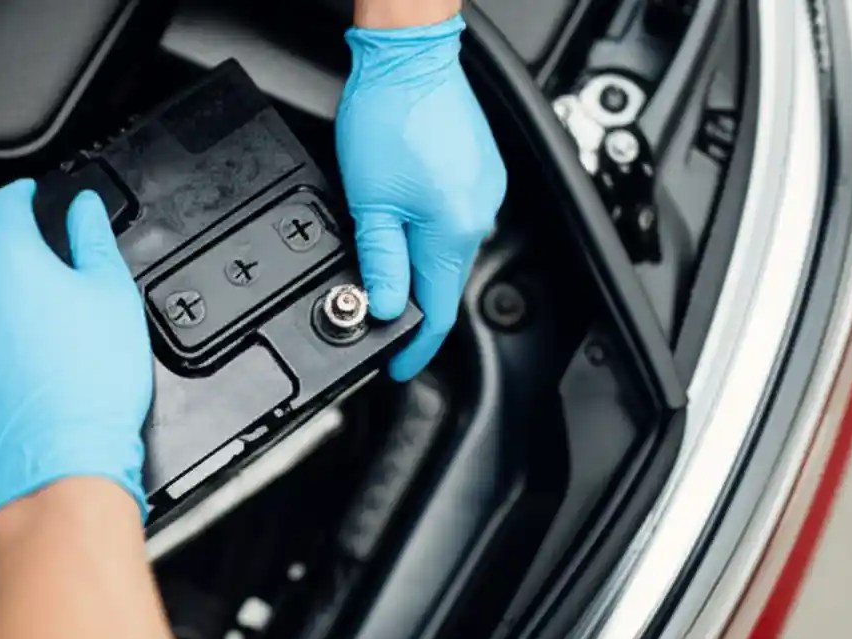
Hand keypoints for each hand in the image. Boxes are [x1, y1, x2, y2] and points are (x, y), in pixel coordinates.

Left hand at [0, 180, 152, 531]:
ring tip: (1, 301)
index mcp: (10, 253)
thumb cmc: (89, 383)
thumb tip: (82, 207)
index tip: (27, 197)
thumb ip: (92, 238)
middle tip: (27, 259)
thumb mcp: (112, 294)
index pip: (4, 202)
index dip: (20, 194)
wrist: (58, 453)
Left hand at [336, 14, 506, 380]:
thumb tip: (381, 306)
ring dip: (420, 268)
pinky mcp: (480, 173)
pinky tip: (407, 225)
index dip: (416, 347)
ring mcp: (484, 192)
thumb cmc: (387, 115)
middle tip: (381, 322)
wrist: (407, 58)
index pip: (436, 311)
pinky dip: (431, 236)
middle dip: (414, 307)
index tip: (399, 367)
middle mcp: (478, 215)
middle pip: (444, 282)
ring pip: (449, 251)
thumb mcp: (368, 201)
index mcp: (452, 230)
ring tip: (386, 269)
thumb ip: (379, 260)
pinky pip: (456, 221)